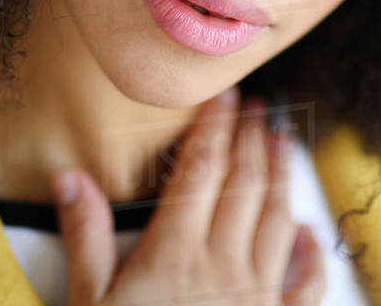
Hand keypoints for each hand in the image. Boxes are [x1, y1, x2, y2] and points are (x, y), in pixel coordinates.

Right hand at [53, 88, 325, 304]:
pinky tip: (309, 233)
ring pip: (279, 223)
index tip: (225, 96)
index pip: (202, 171)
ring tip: (283, 142)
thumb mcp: (87, 305)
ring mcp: (256, 300)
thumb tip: (70, 176)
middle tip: (259, 105)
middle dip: (253, 139)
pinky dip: (310, 255)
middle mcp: (223, 268)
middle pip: (246, 186)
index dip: (215, 127)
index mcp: (175, 254)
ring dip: (282, 178)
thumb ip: (85, 238)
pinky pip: (304, 287)